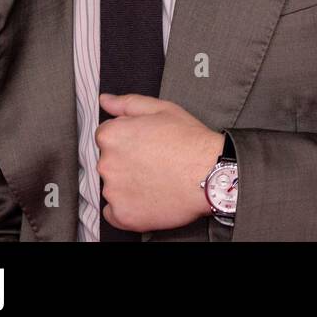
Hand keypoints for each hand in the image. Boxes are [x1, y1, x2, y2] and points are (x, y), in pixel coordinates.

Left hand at [96, 93, 223, 232]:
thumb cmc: (190, 141)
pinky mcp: (123, 215)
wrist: (211, 174)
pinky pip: (115, 212)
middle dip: (127, 161)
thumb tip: (104, 100)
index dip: (129, 138)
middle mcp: (106, 164)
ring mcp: (113, 192)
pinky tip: (150, 197)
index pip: (106, 136)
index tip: (147, 144)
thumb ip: (128, 104)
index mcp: (112, 136)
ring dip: (129, 184)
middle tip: (155, 161)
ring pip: (113, 187)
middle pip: (109, 162)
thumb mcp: (163, 110)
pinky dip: (129, 207)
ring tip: (157, 179)